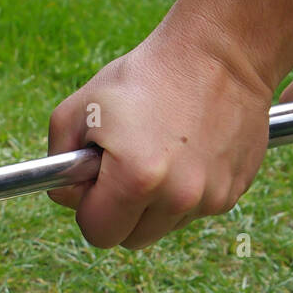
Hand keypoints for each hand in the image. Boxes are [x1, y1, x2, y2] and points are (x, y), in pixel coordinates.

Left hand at [47, 22, 273, 248]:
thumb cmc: (143, 76)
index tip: (95, 179)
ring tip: (157, 153)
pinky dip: (185, 191)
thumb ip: (58, 162)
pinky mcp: (234, 192)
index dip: (89, 208)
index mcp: (136, 180)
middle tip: (123, 168)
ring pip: (164, 227)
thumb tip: (71, 197)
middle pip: (131, 239)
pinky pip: (195, 209)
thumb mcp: (79, 108)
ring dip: (154, 203)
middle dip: (119, 212)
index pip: (97, 233)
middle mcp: (179, 198)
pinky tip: (186, 151)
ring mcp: (211, 198)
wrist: (221, 53)